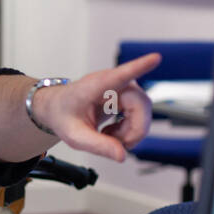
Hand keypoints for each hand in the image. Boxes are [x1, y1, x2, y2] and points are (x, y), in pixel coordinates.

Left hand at [31, 53, 160, 162]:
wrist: (59, 108)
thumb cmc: (64, 115)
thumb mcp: (74, 136)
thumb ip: (98, 145)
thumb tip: (122, 156)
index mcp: (95, 86)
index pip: (119, 75)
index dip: (138, 67)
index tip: (155, 58)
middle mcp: (113, 82)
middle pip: (141, 105)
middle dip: (134, 130)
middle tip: (117, 145)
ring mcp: (123, 87)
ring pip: (144, 111)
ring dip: (131, 131)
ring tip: (108, 136)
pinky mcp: (128, 95)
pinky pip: (141, 114)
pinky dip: (130, 129)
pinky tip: (112, 132)